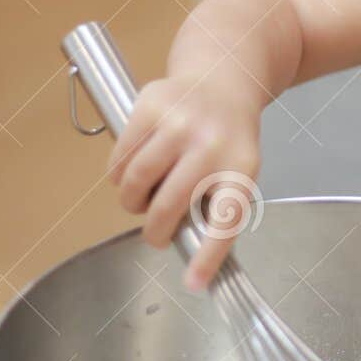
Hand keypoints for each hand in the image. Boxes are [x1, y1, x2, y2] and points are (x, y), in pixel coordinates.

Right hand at [105, 71, 264, 291]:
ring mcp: (180, 122)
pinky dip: (119, 174)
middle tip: (154, 234)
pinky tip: (132, 171)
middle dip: (154, 231)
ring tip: (141, 198)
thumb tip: (196, 265)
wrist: (222, 77)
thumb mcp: (239, 169)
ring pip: (136, 181)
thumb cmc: (228, 137)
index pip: (224, 220)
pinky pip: (120, 158)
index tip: (194, 283)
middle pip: (167, 206)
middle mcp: (212, 144)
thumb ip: (218, 208)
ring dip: (131, 201)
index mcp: (241, 168)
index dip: (207, 256)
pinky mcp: (151, 106)